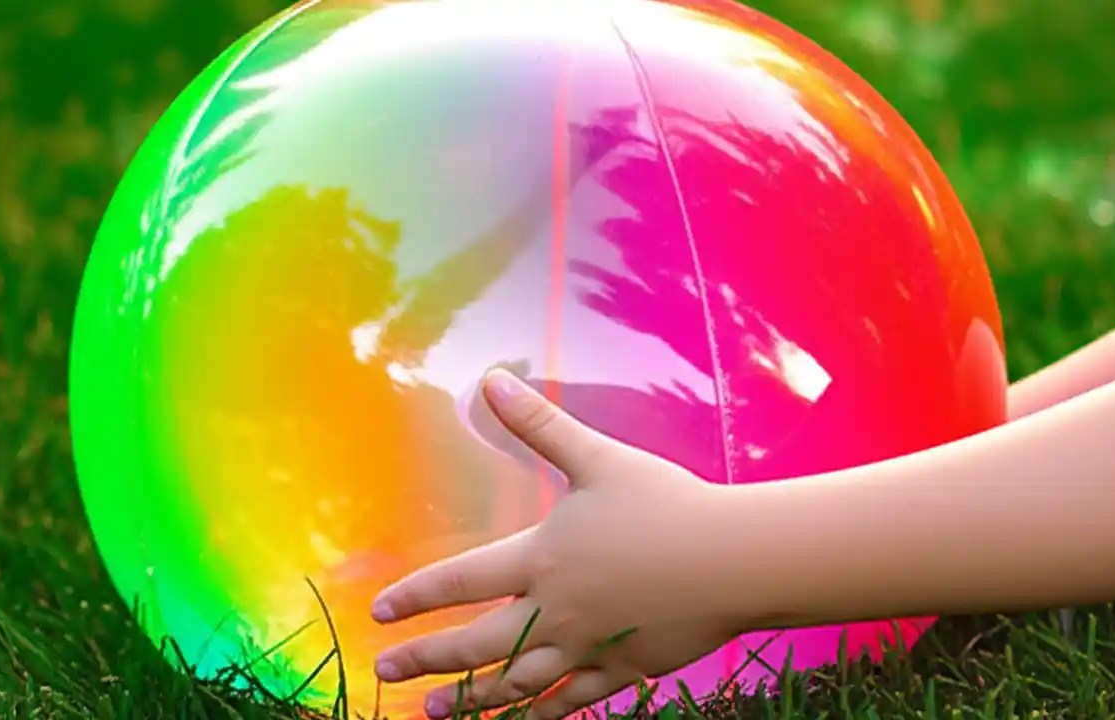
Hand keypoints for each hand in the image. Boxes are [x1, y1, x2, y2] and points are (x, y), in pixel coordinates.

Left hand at [371, 370, 747, 719]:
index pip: (461, 582)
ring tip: (431, 711)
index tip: (379, 612)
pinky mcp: (624, 670)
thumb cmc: (667, 504)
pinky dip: (539, 713)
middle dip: (425, 659)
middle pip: (475, 643)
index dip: (416, 597)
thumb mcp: (598, 458)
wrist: (735, 559)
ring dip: (469, 699)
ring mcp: (588, 647)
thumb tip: (490, 379)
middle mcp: (555, 611)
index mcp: (542, 558)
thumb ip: (539, 424)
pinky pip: (571, 700)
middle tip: (385, 671)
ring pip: (515, 683)